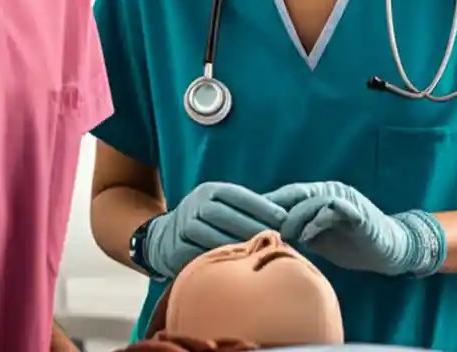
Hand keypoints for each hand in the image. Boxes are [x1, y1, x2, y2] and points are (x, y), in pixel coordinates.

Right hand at [145, 182, 286, 279]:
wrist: (163, 238)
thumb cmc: (208, 222)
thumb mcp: (224, 207)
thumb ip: (253, 207)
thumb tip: (294, 206)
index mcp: (209, 191)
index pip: (238, 195)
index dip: (262, 206)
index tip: (283, 219)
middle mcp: (194, 204)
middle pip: (225, 214)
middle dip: (252, 226)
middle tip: (274, 238)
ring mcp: (182, 226)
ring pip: (212, 235)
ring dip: (236, 245)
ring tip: (258, 253)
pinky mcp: (175, 248)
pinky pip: (198, 255)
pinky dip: (218, 260)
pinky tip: (235, 266)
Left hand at [265, 181, 445, 276]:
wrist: (389, 250)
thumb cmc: (350, 245)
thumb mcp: (317, 240)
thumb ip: (296, 233)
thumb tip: (266, 238)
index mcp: (318, 197)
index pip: (287, 196)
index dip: (265, 204)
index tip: (243, 216)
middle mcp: (330, 193)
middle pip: (295, 193)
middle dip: (275, 208)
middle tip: (259, 226)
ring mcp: (345, 201)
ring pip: (312, 200)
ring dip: (294, 217)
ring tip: (282, 234)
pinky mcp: (358, 214)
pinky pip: (334, 211)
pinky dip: (318, 221)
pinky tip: (307, 236)